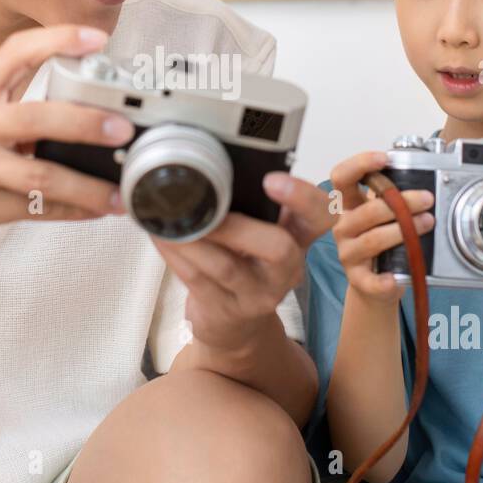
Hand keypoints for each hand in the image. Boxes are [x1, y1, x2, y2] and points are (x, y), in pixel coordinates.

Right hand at [0, 25, 133, 255]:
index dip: (57, 40)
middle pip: (35, 117)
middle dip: (85, 122)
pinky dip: (71, 210)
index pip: (16, 52)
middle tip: (122, 128)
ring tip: (118, 191)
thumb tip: (83, 103)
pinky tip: (96, 209)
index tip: (96, 39)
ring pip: (39, 174)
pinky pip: (35, 209)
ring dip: (87, 185)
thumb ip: (18, 105)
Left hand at [151, 173, 333, 355]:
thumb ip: (253, 203)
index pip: (320, 215)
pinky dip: (176, 254)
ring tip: (171, 219)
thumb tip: (213, 157)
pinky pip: (198, 280)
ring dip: (195, 239)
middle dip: (239, 227)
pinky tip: (162, 236)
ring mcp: (258, 295)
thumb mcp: (261, 232)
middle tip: (208, 205)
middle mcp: (287, 268)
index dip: (303, 198)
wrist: (236, 325)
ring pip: (228, 267)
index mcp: (299, 237)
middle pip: (279, 249)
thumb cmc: (246, 264)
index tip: (272, 180)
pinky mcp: (226, 310)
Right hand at [330, 151, 435, 304]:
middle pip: (367, 210)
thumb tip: (424, 177)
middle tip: (427, 198)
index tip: (383, 158)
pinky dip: (383, 281)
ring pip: (372, 240)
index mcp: (349, 205)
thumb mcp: (384, 215)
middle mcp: (344, 227)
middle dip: (401, 202)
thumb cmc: (383, 244)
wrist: (375, 283)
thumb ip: (394, 196)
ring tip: (427, 224)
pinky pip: (370, 280)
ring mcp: (348, 253)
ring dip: (402, 231)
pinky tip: (395, 278)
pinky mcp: (357, 279)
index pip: (342, 178)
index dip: (359, 165)